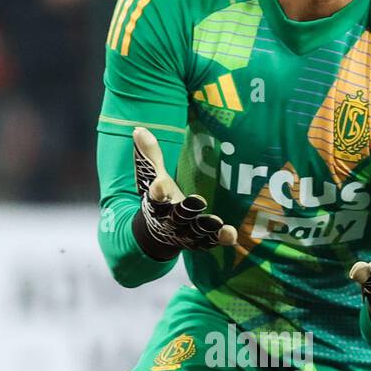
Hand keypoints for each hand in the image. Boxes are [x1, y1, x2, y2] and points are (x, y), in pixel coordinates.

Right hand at [131, 126, 236, 259]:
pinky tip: (231, 234)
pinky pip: (211, 241)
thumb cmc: (157, 198)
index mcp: (156, 204)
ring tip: (217, 222)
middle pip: (176, 216)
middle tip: (198, 200)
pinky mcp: (200, 240)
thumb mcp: (151, 177)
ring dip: (206, 227)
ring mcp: (185, 233)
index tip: (159, 185)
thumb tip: (140, 129)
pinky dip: (221, 238)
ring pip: (195, 232)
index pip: (154, 198)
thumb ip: (149, 156)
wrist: (156, 233)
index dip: (157, 192)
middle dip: (186, 210)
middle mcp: (170, 221)